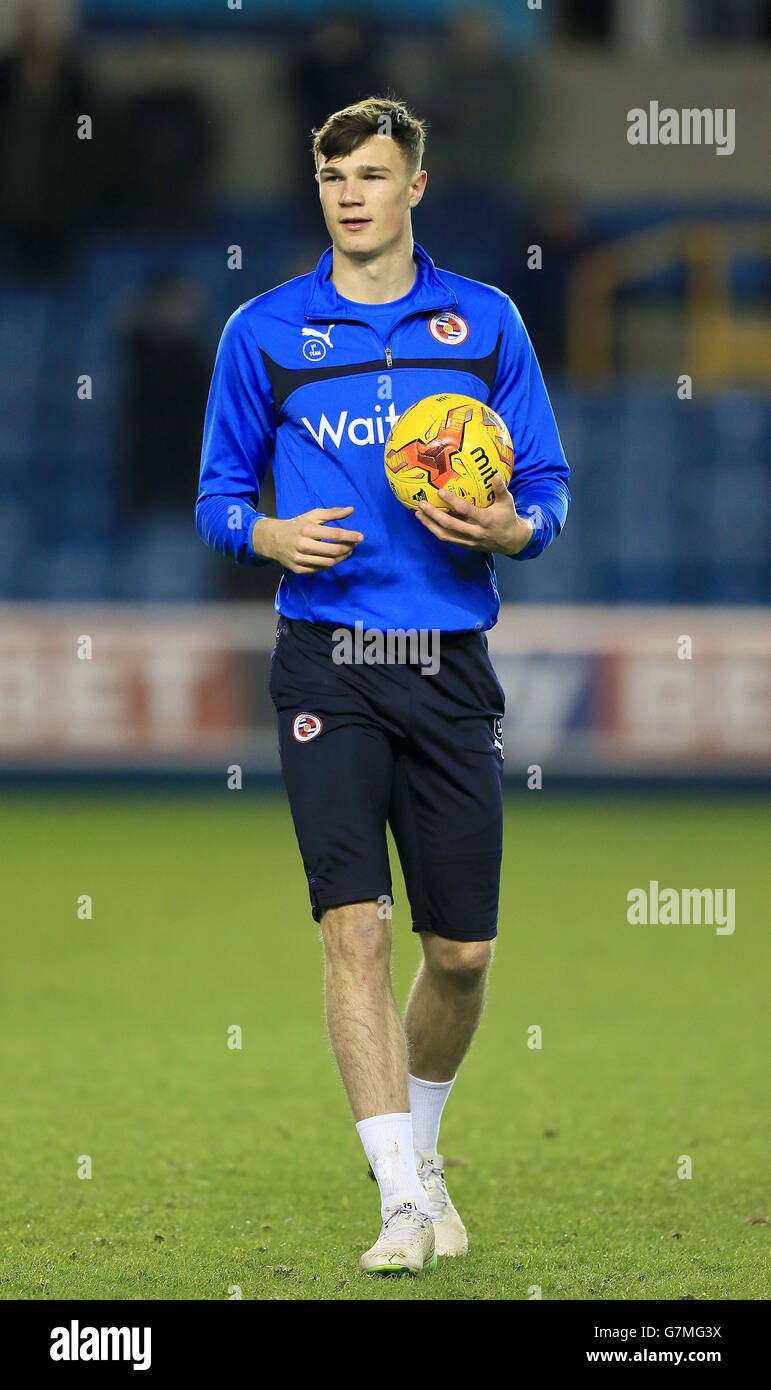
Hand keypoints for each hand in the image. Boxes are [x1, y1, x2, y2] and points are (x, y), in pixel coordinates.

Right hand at [252, 507, 362, 573]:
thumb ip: (332, 513)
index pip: (335, 534)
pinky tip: (333, 557)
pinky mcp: (298, 569)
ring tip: (346, 551)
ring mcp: (300, 559)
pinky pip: (321, 569)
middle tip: (353, 545)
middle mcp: (303, 545)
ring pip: (329, 562)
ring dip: (342, 557)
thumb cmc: (297, 525)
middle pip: (334, 551)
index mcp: (307, 529)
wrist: (273, 539)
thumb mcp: (313, 515)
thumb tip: (351, 510)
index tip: (360, 537)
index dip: (350, 536)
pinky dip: (330, 563)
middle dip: (348, 548)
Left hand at [414, 473, 533, 555]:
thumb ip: (500, 488)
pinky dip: (436, 531)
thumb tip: (494, 473)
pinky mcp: (465, 546)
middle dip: (433, 515)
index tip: (440, 492)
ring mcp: (469, 541)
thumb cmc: (507, 518)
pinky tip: (426, 522)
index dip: (452, 501)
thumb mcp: (507, 502)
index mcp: (485, 520)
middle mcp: (475, 532)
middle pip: (450, 525)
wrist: (511, 542)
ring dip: (430, 525)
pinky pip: (448, 539)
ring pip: (445, 535)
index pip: (466, 511)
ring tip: (418, 514)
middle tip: (421, 504)